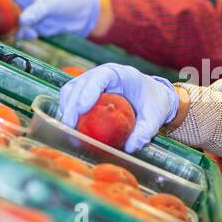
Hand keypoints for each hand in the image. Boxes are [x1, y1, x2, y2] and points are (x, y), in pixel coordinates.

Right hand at [0, 0, 99, 38]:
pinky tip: (34, 35)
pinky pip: (20, 33)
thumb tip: (22, 21)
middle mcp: (20, 2)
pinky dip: (23, 35)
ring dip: (10, 31)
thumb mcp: (50, 4)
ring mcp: (25, 15)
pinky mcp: (31, 27)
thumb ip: (36, 12)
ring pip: (9, 24)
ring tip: (20, 34)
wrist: (81, 15)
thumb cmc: (66, 2)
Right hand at [57, 63, 178, 152]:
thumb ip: (145, 131)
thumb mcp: (155, 117)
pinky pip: (72, 98)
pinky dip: (69, 111)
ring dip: (67, 108)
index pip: (101, 76)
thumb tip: (131, 147)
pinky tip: (71, 127)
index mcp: (121, 74)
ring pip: (72, 89)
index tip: (83, 108)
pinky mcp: (87, 92)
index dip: (89, 90)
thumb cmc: (154, 103)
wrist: (153, 97)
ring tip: (68, 129)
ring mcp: (93, 82)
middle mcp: (104, 75)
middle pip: (81, 83)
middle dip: (72, 104)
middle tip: (70, 126)